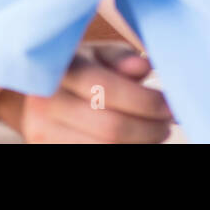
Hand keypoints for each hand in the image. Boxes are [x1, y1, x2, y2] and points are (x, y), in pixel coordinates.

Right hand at [15, 44, 171, 142]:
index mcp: (58, 69)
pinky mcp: (48, 150)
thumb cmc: (78, 69)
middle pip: (110, 128)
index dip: (145, 101)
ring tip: (155, 130)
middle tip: (167, 121)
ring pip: (106, 148)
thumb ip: (121, 58)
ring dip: (141, 142)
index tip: (170, 104)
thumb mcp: (97, 54)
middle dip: (149, 128)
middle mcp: (44, 103)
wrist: (39, 96)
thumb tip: (143, 67)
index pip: (105, 90)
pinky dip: (127, 148)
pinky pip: (96, 155)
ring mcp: (43, 133)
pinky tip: (136, 139)